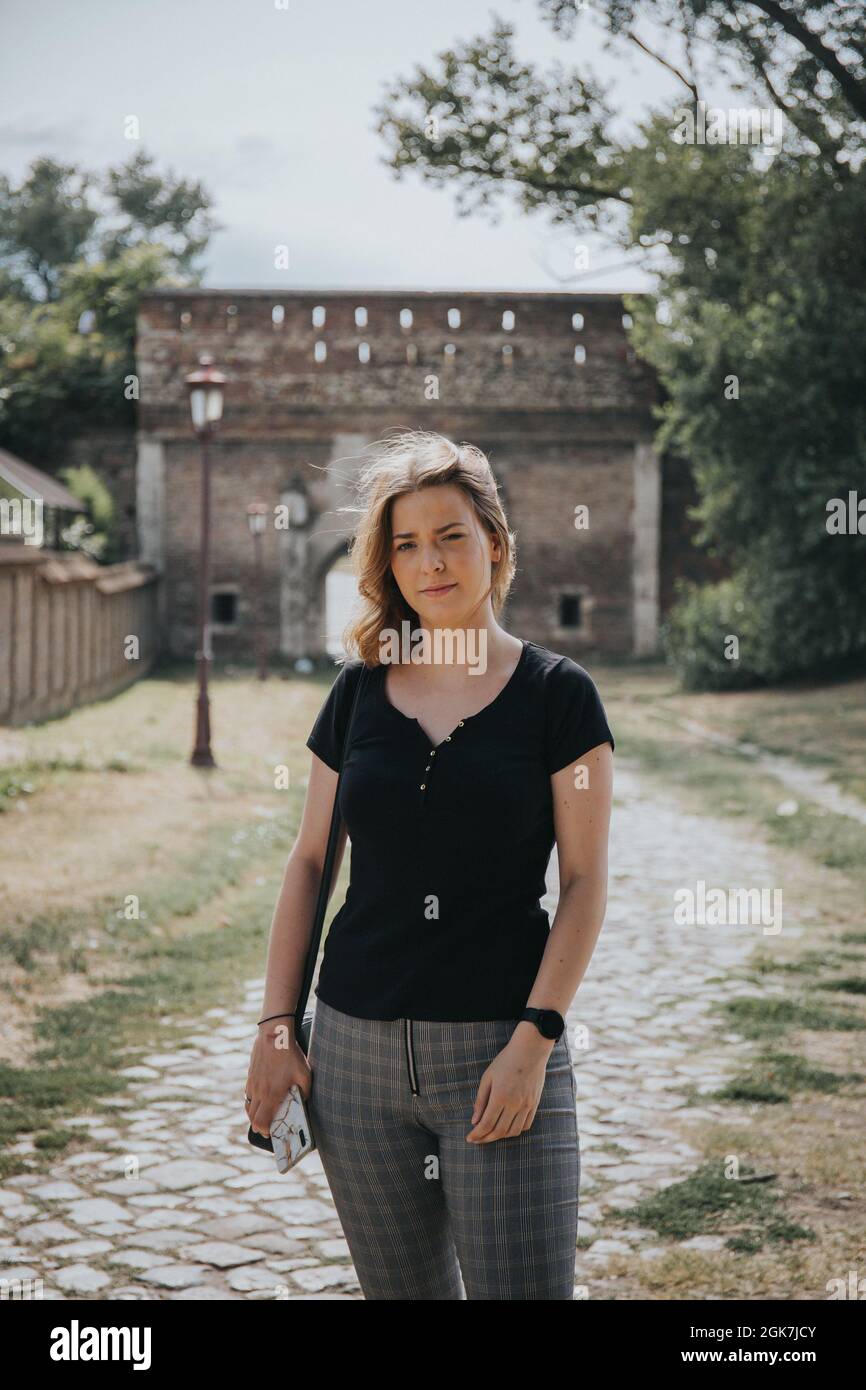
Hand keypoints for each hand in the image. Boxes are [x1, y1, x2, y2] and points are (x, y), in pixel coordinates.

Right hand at [245, 1024, 310, 1138]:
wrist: (274, 1034)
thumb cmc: (291, 1055)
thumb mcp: (305, 1075)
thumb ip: (305, 1092)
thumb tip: (303, 1102)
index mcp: (271, 1095)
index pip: (261, 1122)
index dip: (264, 1131)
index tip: (271, 1133)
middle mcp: (259, 1092)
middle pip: (252, 1117)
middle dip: (259, 1126)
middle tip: (268, 1128)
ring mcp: (252, 1083)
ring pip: (249, 1105)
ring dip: (255, 1113)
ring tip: (264, 1114)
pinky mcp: (250, 1074)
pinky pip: (249, 1093)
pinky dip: (253, 1099)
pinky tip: (262, 1096)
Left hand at [466, 1026, 554, 1143]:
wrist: (530, 1051)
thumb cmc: (506, 1061)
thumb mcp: (487, 1077)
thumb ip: (481, 1100)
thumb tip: (474, 1121)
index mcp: (500, 1097)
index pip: (486, 1124)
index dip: (477, 1134)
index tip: (469, 1138)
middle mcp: (514, 1104)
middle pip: (499, 1131)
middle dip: (486, 1138)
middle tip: (477, 1139)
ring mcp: (526, 1105)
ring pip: (513, 1132)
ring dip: (500, 1136)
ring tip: (491, 1134)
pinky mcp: (535, 1104)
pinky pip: (526, 1125)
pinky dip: (515, 1130)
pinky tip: (507, 1127)